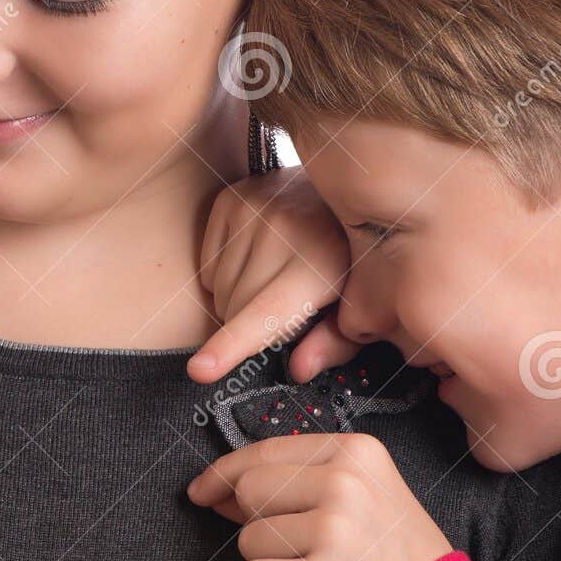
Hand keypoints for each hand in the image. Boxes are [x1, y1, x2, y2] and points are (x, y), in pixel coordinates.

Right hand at [187, 166, 360, 384]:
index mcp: (324, 263)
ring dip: (235, 299)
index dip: (232, 345)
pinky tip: (256, 258)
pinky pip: (207, 264)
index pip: (267, 313)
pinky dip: (223, 274)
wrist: (350, 189)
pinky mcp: (232, 198)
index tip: (199, 370)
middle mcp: (285, 230)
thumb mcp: (360, 306)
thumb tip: (298, 370)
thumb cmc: (352, 258)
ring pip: (217, 290)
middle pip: (234, 309)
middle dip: (250, 326)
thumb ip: (334, 343)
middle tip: (286, 308)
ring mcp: (254, 209)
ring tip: (273, 276)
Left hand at [187, 434, 452, 560]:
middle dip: (257, 524)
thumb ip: (302, 481)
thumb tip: (222, 489)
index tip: (203, 491)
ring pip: (247, 539)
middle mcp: (345, 484)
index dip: (225, 472)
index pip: (265, 451)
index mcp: (357, 452)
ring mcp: (332, 532)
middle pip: (249, 491)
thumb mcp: (367, 496)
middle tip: (298, 549)